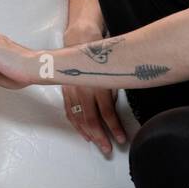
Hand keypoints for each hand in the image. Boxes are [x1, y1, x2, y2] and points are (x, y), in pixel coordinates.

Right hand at [60, 24, 126, 154]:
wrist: (81, 37)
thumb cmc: (100, 52)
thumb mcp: (112, 69)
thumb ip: (113, 89)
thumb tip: (117, 108)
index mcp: (97, 83)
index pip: (107, 112)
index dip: (115, 128)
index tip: (122, 139)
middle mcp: (83, 89)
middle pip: (91, 119)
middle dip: (101, 136)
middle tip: (108, 149)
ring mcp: (72, 90)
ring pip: (79, 118)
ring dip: (89, 134)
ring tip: (98, 145)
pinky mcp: (66, 90)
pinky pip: (70, 111)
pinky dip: (76, 124)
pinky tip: (84, 134)